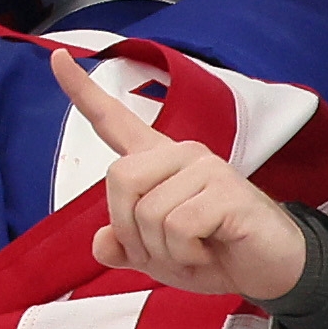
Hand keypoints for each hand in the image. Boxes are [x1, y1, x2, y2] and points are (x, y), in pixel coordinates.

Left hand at [58, 49, 310, 302]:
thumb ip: (122, 247)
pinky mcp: (227, 190)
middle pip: (118, 179)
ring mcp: (206, 168)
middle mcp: (180, 154)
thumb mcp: (156, 256)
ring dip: (162, 249)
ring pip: (148, 211)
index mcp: (157, 161)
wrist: (272, 271)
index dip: (81, 90)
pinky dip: (185, 254)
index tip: (55, 56)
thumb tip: (102, 244)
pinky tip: (208, 251)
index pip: (113, 120)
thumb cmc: (213, 254)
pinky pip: (178, 227)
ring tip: (193, 251)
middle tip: (164, 250)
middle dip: (130, 229)